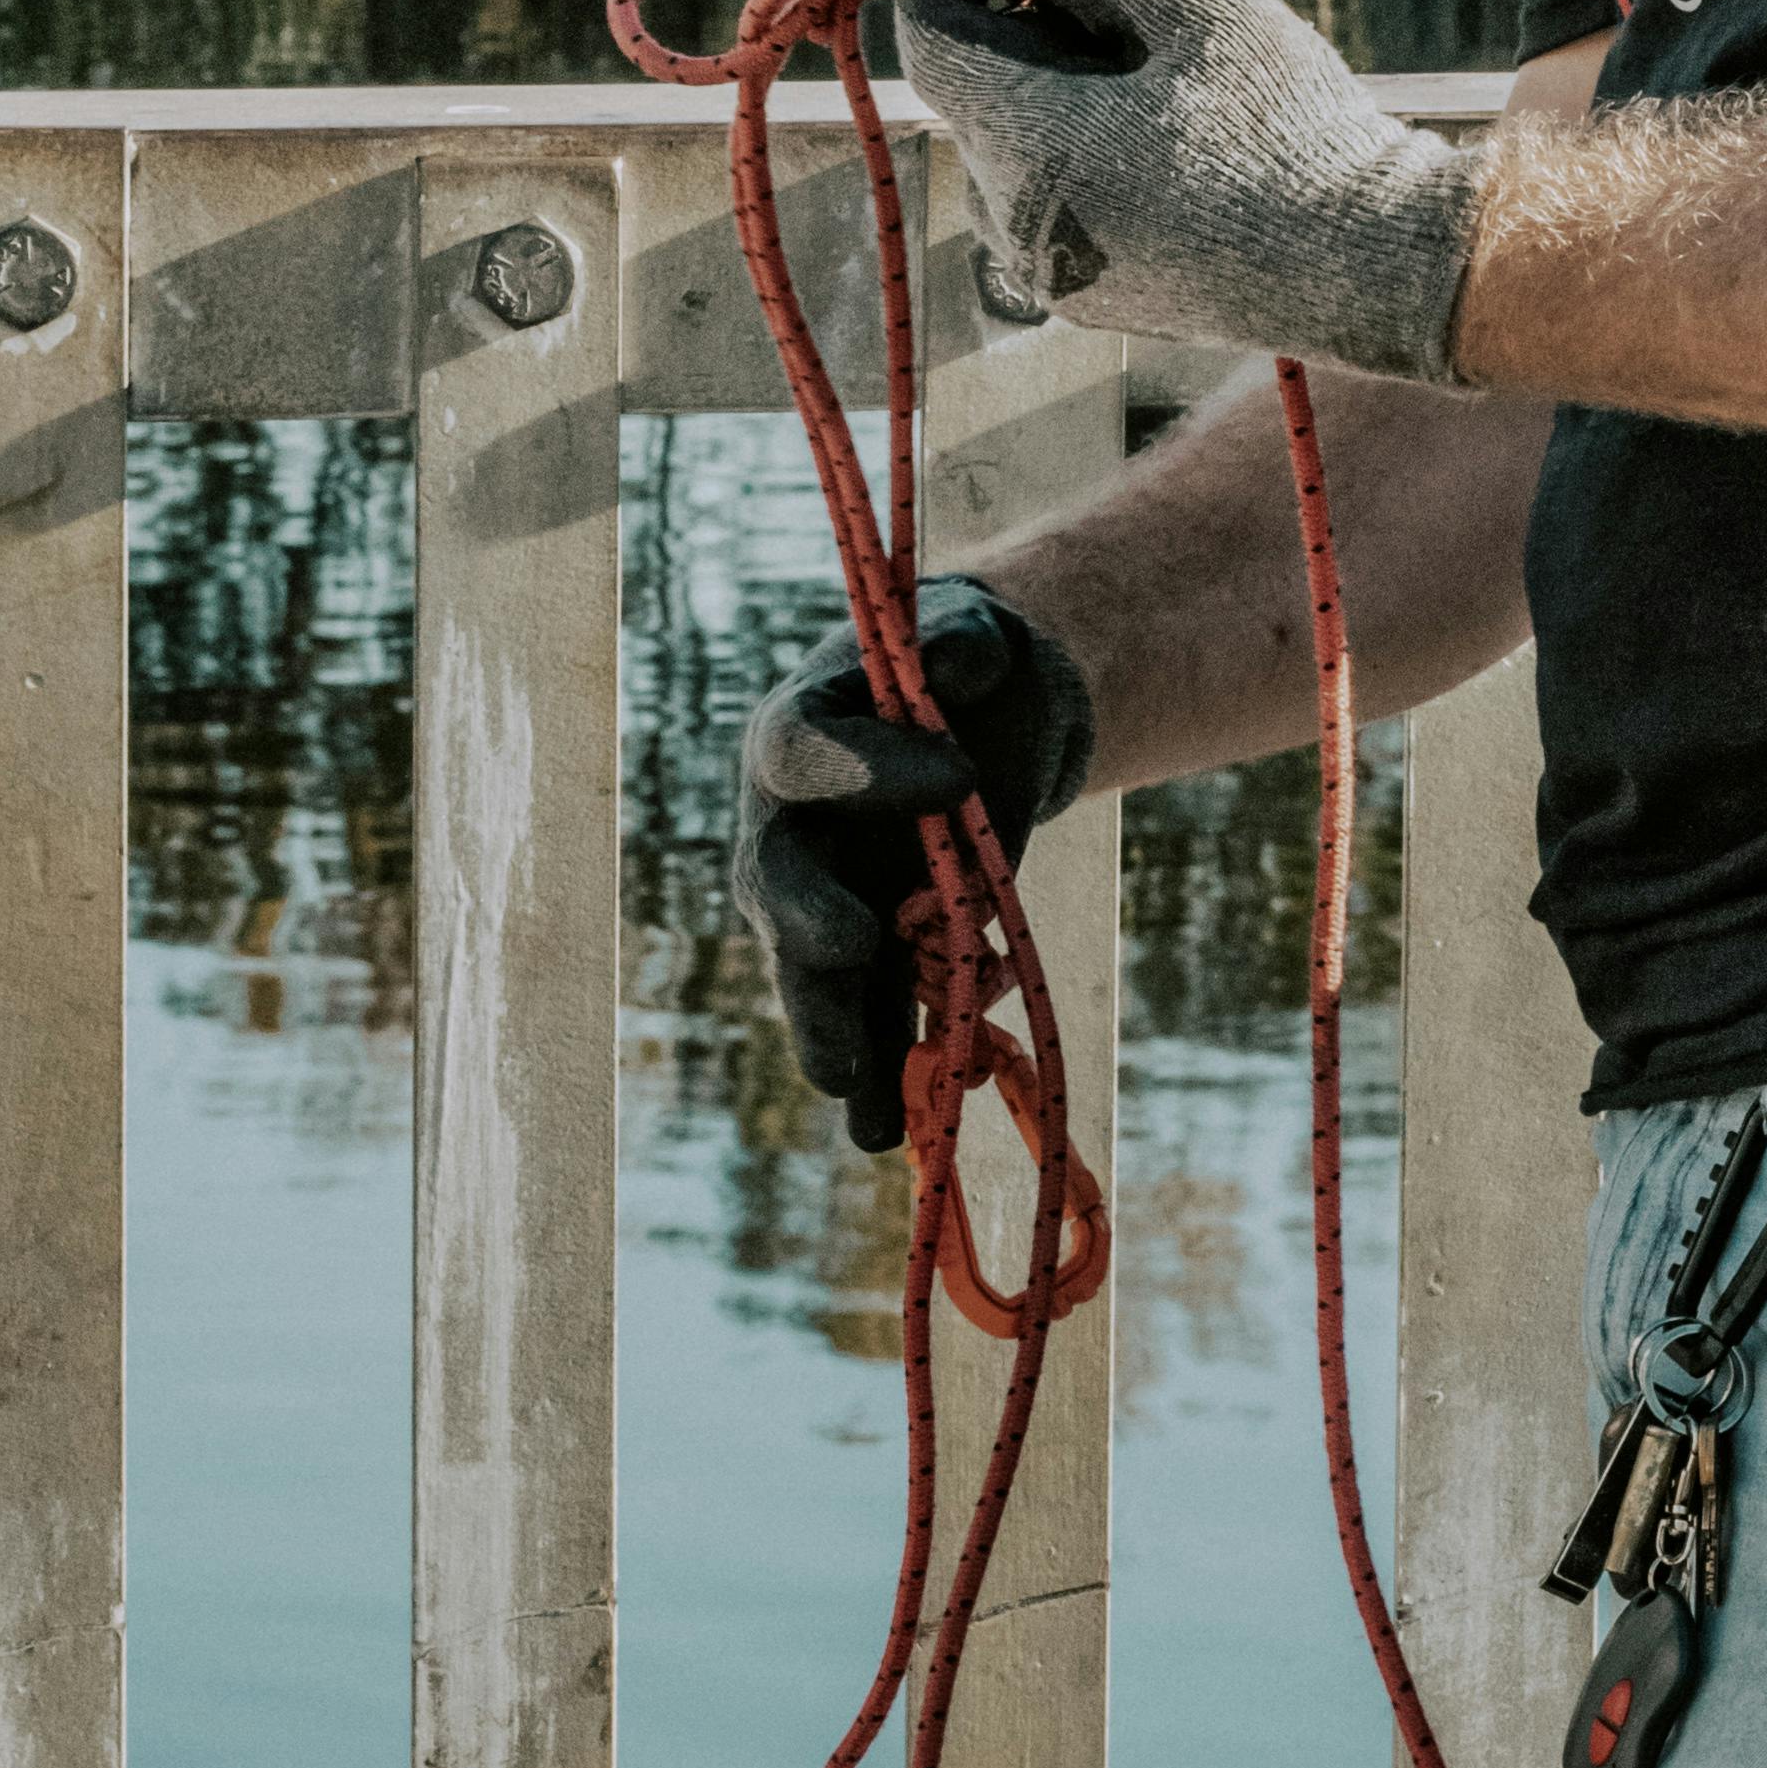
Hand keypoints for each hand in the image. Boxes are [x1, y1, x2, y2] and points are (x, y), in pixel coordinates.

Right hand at [732, 577, 1094, 1149]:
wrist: (989, 725)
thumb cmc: (965, 665)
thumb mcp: (972, 634)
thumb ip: (963, 641)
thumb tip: (966, 657)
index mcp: (798, 732)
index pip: (802, 752)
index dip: (866, 769)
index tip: (961, 777)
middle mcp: (790, 827)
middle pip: (777, 881)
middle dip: (809, 921)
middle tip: (856, 945)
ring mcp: (822, 900)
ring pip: (812, 973)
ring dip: (834, 1030)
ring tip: (865, 1091)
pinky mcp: (871, 954)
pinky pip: (866, 1017)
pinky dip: (882, 1074)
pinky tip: (897, 1133)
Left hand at [890, 0, 1481, 380]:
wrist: (1377, 269)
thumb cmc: (1292, 131)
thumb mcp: (1202, 13)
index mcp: (1030, 148)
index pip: (931, 44)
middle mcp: (1018, 223)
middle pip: (975, 96)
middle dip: (1019, 25)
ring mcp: (1055, 275)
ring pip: (1011, 152)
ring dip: (1050, 91)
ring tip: (1152, 58)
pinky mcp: (1097, 300)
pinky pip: (1050, 205)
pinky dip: (1077, 150)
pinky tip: (1166, 126)